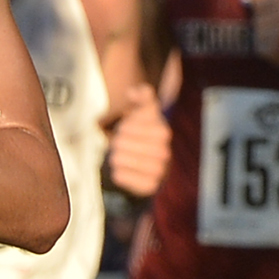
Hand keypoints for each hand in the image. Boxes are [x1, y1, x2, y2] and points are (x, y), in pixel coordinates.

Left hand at [103, 83, 170, 197]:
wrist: (146, 170)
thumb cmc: (141, 138)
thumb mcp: (143, 116)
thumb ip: (143, 99)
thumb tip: (135, 91)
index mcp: (163, 131)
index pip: (127, 126)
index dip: (123, 128)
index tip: (128, 131)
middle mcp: (164, 152)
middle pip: (120, 142)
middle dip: (117, 143)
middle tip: (123, 146)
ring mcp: (159, 171)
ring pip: (118, 159)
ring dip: (115, 157)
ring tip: (122, 158)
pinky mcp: (149, 187)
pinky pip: (120, 176)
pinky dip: (118, 174)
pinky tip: (123, 172)